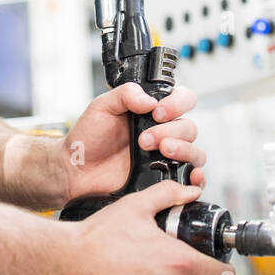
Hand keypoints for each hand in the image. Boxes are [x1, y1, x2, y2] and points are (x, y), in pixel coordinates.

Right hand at [53, 180, 233, 274]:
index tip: (217, 261)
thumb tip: (189, 191)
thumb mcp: (136, 206)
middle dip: (196, 273)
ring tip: (153, 266)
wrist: (66, 265)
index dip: (222, 266)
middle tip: (178, 257)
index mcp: (177, 262)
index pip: (221, 274)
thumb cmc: (97, 238)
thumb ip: (169, 194)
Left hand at [58, 82, 205, 202]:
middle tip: (145, 139)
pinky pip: (192, 179)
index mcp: (153, 111)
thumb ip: (125, 94)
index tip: (158, 112)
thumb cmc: (88, 137)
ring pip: (195, 151)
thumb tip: (150, 100)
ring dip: (183, 150)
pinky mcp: (164, 178)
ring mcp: (166, 156)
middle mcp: (164, 132)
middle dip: (170, 131)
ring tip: (161, 151)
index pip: (183, 99)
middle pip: (189, 127)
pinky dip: (197, 178)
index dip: (177, 104)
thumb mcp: (102, 106)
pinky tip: (189, 175)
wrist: (76, 169)